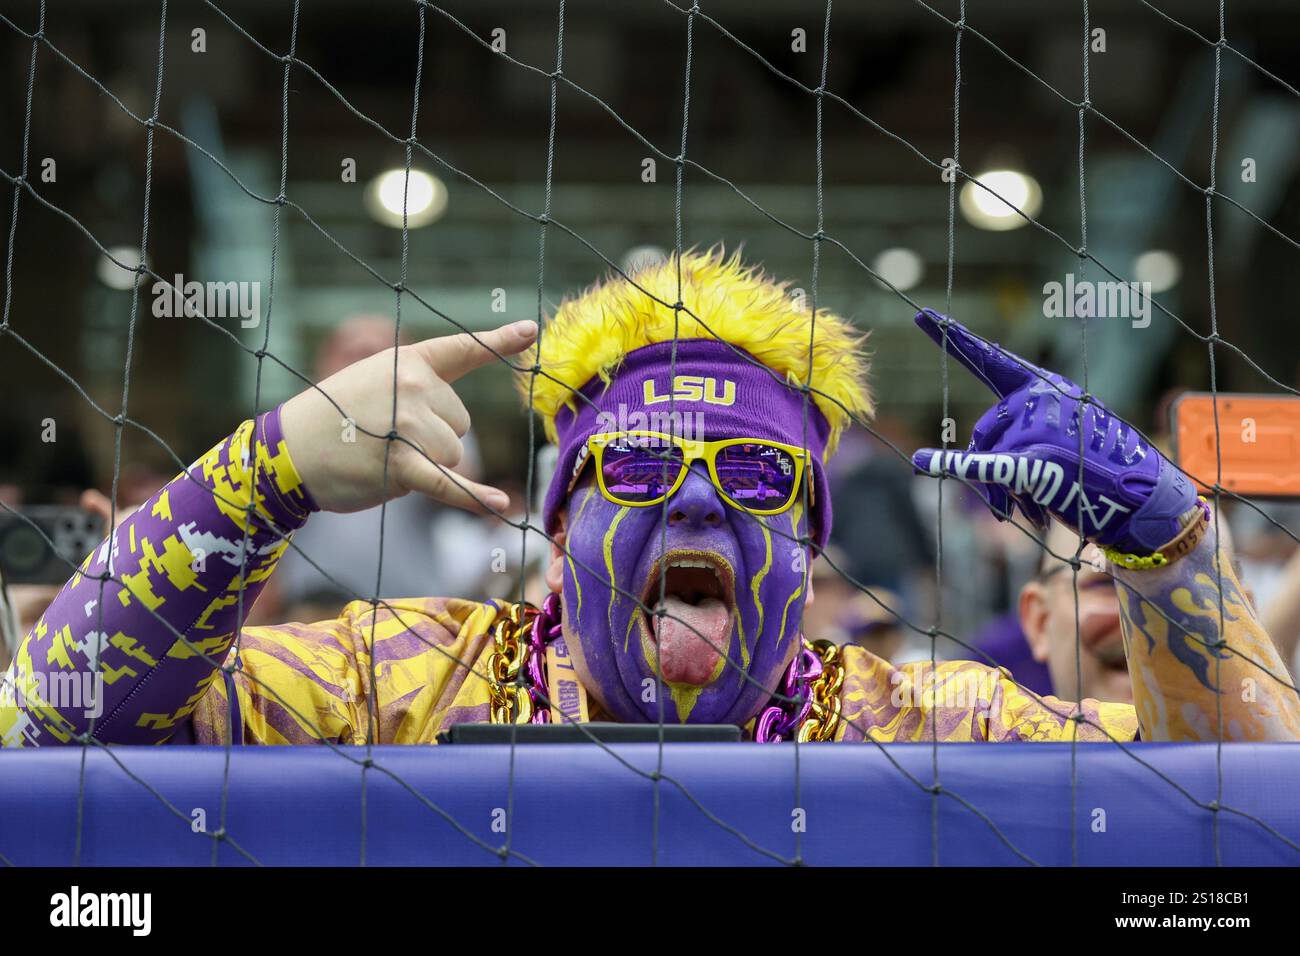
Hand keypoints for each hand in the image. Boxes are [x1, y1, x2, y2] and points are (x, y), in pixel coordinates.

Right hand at [280, 320, 537, 513]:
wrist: (286, 451)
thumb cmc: (333, 419)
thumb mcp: (372, 383)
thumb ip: (416, 391)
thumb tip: (455, 429)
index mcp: (409, 362)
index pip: (462, 349)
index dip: (499, 341)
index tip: (529, 330)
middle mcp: (414, 387)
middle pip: (461, 425)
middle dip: (433, 438)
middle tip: (385, 437)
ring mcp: (410, 425)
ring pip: (455, 456)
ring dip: (427, 466)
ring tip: (383, 456)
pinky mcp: (403, 465)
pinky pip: (449, 483)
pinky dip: (475, 498)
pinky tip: (500, 503)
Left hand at [909, 309, 1196, 553]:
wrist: (1142, 497)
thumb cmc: (1098, 467)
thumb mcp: (1058, 435)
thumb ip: (1014, 437)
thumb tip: (965, 465)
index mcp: (1044, 386)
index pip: (990, 360)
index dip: (954, 339)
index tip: (923, 315)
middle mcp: (1037, 400)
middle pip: (984, 431)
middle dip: (993, 466)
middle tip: (1015, 501)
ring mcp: (1035, 429)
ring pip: (987, 459)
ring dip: (1003, 493)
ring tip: (1034, 510)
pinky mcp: (1033, 463)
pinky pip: (983, 465)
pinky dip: (950, 465)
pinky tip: (923, 463)